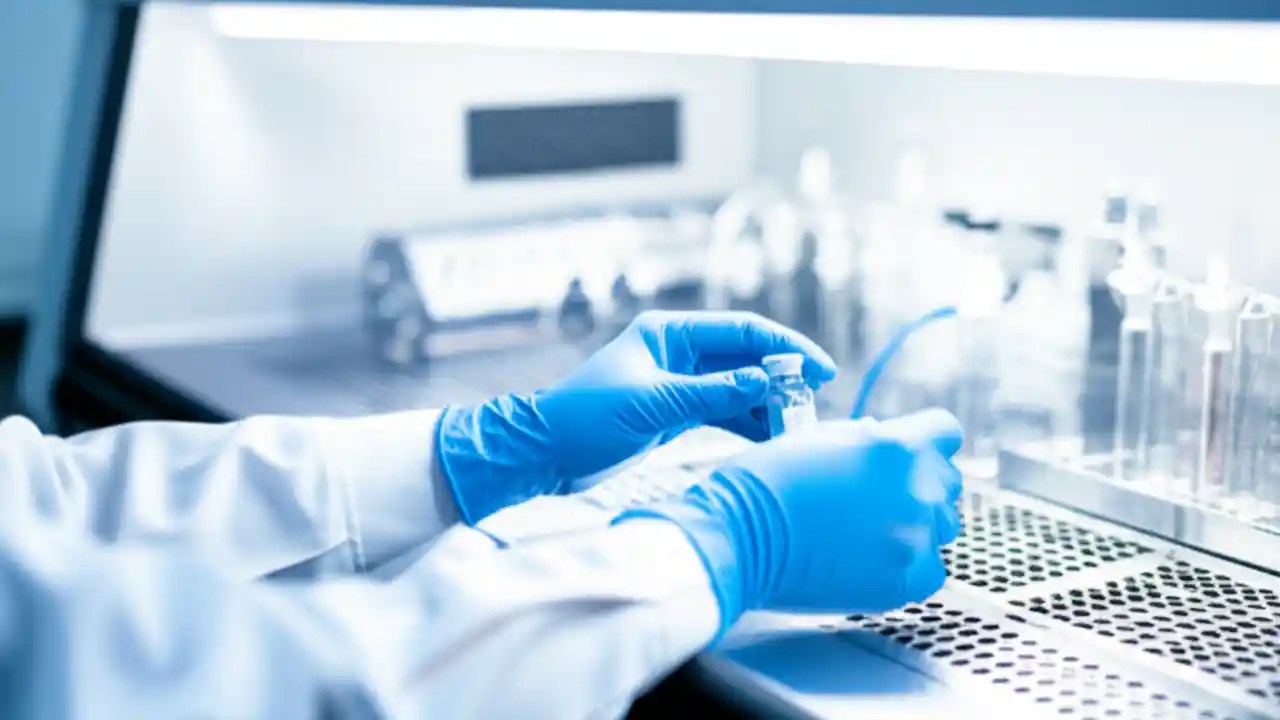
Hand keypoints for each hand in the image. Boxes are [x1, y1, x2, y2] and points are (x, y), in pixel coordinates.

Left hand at [436, 311, 837, 523]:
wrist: (544, 454)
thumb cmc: (586, 419)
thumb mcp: (653, 404)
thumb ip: (712, 394)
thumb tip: (764, 382)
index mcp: (670, 333)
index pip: (742, 331)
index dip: (785, 348)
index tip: (819, 368)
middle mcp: (678, 352)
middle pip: (745, 358)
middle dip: (781, 377)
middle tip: (816, 400)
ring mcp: (678, 383)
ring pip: (738, 387)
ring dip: (767, 404)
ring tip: (799, 425)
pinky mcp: (675, 414)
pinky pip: (723, 413)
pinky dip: (747, 424)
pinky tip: (772, 438)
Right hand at [618, 409, 962, 635]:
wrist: (743, 537)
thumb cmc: (766, 484)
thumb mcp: (820, 437)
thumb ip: (867, 439)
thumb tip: (885, 442)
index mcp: (897, 445)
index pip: (945, 432)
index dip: (925, 441)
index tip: (911, 453)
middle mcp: (917, 489)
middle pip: (946, 480)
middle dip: (917, 483)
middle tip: (876, 497)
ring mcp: (915, 537)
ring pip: (940, 526)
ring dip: (913, 524)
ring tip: (867, 530)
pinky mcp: (906, 580)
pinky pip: (929, 569)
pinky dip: (906, 565)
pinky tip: (870, 558)